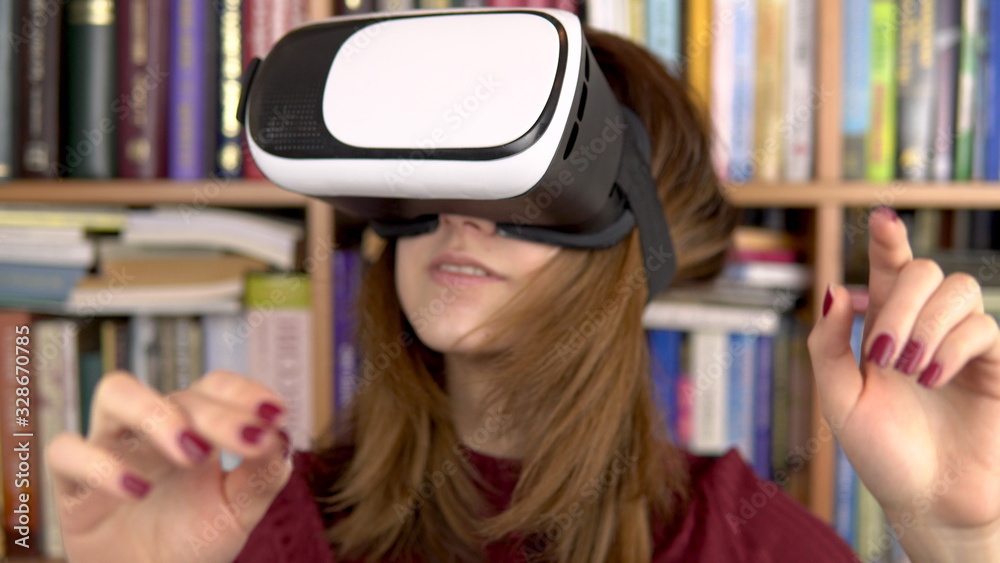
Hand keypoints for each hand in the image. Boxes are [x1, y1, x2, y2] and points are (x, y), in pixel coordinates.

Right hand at [46, 370, 291, 562]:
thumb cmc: (195, 540)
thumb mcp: (239, 510)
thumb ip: (263, 474)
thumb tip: (281, 437)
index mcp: (196, 426)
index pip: (216, 386)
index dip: (244, 391)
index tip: (277, 413)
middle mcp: (152, 427)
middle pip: (177, 393)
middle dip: (217, 415)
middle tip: (248, 443)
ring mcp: (111, 447)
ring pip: (116, 392)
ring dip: (156, 414)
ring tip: (191, 452)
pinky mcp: (72, 482)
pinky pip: (67, 451)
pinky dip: (99, 465)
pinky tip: (137, 490)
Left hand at [808, 207, 999, 559]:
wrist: (926, 500)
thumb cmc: (881, 452)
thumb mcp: (839, 398)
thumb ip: (829, 344)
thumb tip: (836, 288)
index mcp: (883, 328)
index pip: (890, 270)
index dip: (888, 238)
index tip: (882, 217)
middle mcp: (923, 327)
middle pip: (924, 271)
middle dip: (899, 305)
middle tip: (882, 355)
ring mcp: (961, 342)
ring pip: (958, 288)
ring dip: (926, 324)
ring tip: (910, 371)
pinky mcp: (993, 363)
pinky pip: (982, 325)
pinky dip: (951, 346)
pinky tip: (933, 378)